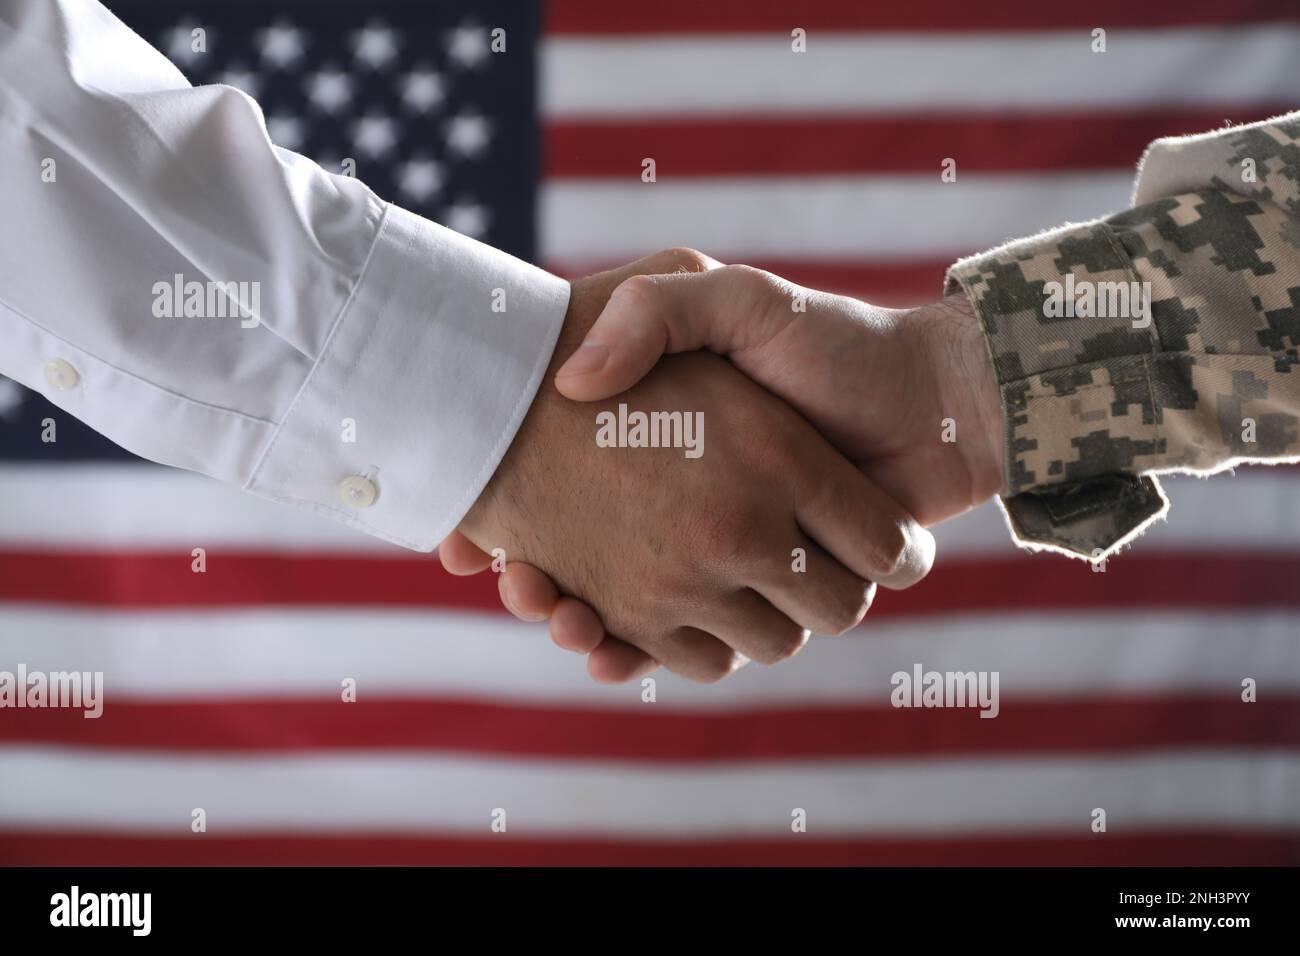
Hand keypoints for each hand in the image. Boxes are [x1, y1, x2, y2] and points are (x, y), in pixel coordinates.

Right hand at [442, 250, 934, 682]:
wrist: (929, 402)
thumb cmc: (831, 344)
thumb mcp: (735, 299)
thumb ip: (656, 311)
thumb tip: (571, 382)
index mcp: (672, 451)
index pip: (563, 500)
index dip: (511, 526)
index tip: (473, 541)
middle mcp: (687, 512)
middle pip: (583, 569)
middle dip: (542, 588)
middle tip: (513, 580)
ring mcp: (721, 562)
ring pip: (630, 616)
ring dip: (584, 623)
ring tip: (551, 605)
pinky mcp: (760, 601)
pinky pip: (692, 649)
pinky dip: (641, 655)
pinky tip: (600, 644)